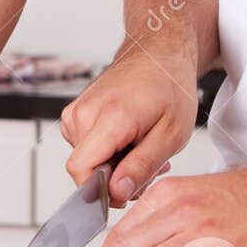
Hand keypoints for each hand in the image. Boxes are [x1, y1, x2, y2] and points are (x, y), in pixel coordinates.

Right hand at [60, 42, 199, 204]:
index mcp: (109, 116)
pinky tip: (130, 141)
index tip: (127, 194)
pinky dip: (108, 153)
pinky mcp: (75, 114)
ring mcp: (76, 112)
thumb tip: (116, 193)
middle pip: (87, 170)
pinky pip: (86, 149)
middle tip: (151, 165)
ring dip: (115, 166)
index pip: (81, 169)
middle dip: (116, 179)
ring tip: (143, 149)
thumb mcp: (171, 134)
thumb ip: (142, 167)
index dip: (100, 192)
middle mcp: (84, 113)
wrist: (158, 53)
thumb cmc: (170, 87)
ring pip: (87, 162)